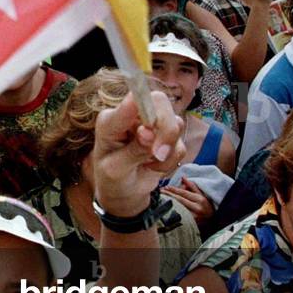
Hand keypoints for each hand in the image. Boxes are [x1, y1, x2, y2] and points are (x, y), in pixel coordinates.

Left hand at [91, 90, 184, 216]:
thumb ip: (132, 151)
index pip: (132, 100)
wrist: (123, 192)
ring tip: (148, 164)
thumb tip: (148, 132)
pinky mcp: (167, 136)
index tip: (147, 129)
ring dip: (167, 150)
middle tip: (158, 154)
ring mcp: (151, 124)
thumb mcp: (115, 169)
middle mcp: (132, 115)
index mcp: (111, 119)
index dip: (145, 106)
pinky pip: (181, 145)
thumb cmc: (112, 178)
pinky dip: (171, 161)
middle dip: (165, 130)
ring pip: (176, 123)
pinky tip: (155, 166)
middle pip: (160, 103)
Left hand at [162, 177, 214, 225]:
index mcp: (200, 199)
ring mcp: (194, 216)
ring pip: (178, 208)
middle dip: (169, 195)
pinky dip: (172, 211)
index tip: (166, 186)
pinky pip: (179, 216)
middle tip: (160, 191)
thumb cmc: (206, 206)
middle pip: (180, 200)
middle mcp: (197, 208)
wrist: (212, 221)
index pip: (184, 193)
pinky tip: (166, 208)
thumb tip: (183, 177)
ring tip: (160, 198)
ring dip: (168, 203)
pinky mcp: (190, 223)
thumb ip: (192, 186)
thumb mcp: (201, 195)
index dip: (174, 189)